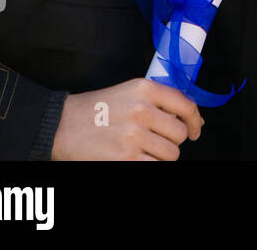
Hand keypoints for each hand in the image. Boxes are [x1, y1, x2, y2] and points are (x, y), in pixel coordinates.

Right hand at [51, 78, 203, 159]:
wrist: (61, 126)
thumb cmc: (97, 109)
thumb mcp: (130, 91)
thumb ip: (160, 101)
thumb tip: (193, 120)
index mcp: (145, 89)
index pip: (186, 105)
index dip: (195, 121)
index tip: (195, 130)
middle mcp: (142, 110)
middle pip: (179, 133)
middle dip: (172, 140)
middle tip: (156, 140)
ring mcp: (134, 135)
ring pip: (171, 153)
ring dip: (161, 155)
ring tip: (144, 150)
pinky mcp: (125, 158)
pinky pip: (156, 166)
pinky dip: (152, 165)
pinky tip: (140, 159)